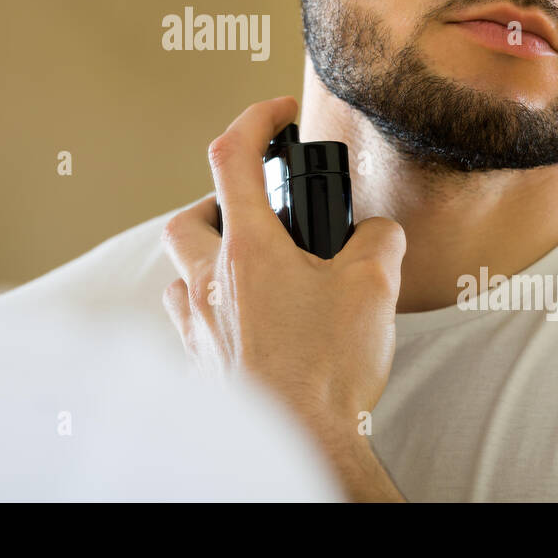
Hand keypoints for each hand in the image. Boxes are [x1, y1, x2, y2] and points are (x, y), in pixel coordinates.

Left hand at [161, 96, 406, 500]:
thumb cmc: (327, 368)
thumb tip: (374, 235)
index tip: (279, 113)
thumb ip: (377, 241)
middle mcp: (210, 284)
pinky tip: (244, 322)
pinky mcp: (203, 368)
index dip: (254, 119)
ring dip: (208, 260)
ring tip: (252, 270)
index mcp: (247, 250)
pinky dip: (210, 309)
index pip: (231, 156)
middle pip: (188, 219)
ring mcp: (200, 329)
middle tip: (258, 210)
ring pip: (180, 274)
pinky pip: (189, 324)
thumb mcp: (374, 286)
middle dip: (218, 202)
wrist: (302, 444)